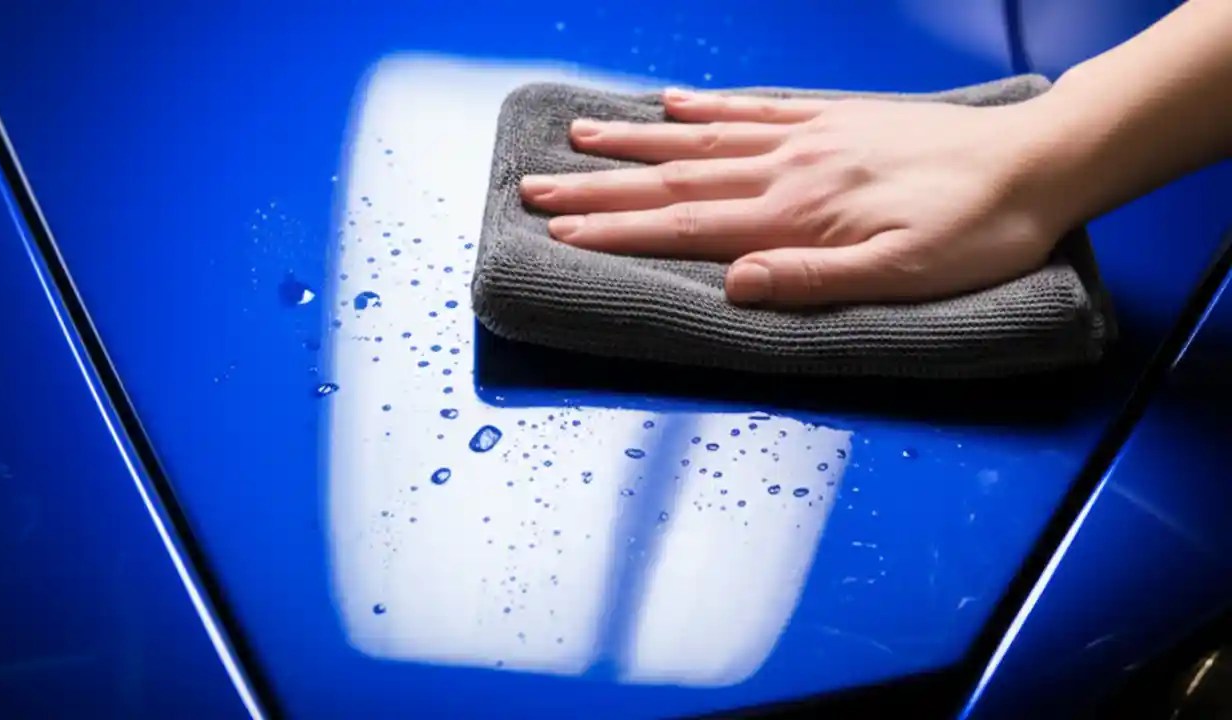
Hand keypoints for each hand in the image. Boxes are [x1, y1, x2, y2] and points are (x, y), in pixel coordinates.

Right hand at [520, 88, 1069, 307]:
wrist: (1036, 164)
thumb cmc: (975, 232)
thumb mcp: (903, 277)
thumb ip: (812, 281)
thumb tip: (734, 285)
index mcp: (798, 216)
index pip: (687, 225)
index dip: (617, 230)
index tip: (558, 232)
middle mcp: (789, 169)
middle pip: (676, 179)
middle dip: (600, 188)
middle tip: (536, 188)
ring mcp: (807, 138)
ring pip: (703, 138)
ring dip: (636, 142)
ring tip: (579, 137)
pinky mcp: (833, 119)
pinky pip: (756, 108)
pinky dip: (707, 107)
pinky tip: (672, 103)